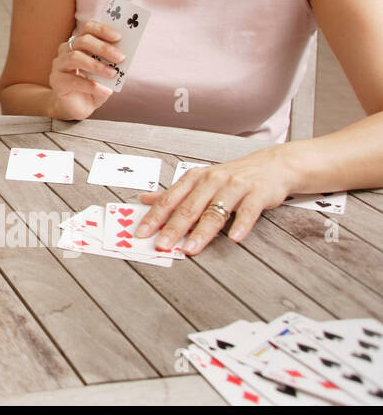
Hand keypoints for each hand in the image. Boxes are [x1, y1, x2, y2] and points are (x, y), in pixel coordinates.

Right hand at [48, 20, 121, 119]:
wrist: (80, 106)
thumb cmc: (94, 85)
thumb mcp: (107, 72)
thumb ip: (112, 62)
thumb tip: (123, 55)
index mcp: (79, 43)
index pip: (88, 28)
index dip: (103, 30)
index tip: (119, 37)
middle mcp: (66, 51)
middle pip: (82, 41)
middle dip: (103, 48)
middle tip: (120, 57)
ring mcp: (59, 65)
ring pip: (74, 57)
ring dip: (96, 65)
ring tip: (112, 74)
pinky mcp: (56, 81)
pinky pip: (73, 80)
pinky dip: (91, 85)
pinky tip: (105, 91)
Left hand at [134, 147, 301, 255]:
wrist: (272, 166)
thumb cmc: (233, 176)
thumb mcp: (200, 180)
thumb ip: (174, 193)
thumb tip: (144, 199)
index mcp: (195, 178)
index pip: (170, 199)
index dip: (155, 217)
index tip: (142, 233)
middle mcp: (212, 180)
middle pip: (189, 207)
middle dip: (173, 228)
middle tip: (162, 245)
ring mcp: (235, 186)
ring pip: (215, 211)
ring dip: (201, 232)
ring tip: (191, 249)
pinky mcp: (257, 193)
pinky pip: (248, 211)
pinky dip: (241, 224)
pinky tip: (235, 237)